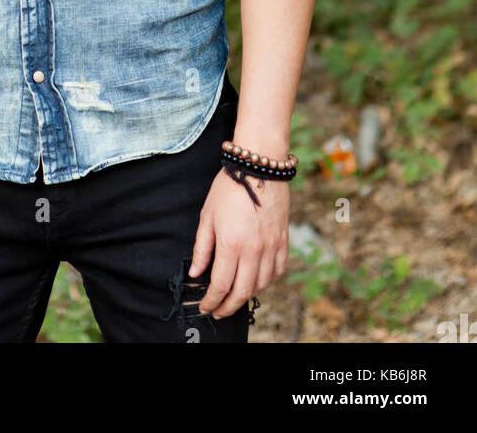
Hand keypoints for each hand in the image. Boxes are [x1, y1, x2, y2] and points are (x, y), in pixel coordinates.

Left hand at [189, 167, 289, 318]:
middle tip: (218, 311)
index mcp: (231, 243)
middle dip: (228, 307)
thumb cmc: (229, 187)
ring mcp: (271, 247)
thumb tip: (195, 273)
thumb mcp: (207, 215)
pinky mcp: (283, 241)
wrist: (259, 166)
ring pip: (261, 285)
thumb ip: (202, 248)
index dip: (212, 301)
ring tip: (235, 296)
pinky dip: (267, 281)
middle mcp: (253, 250)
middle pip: (242, 292)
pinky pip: (278, 271)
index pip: (221, 285)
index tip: (206, 308)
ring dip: (247, 296)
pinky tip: (257, 280)